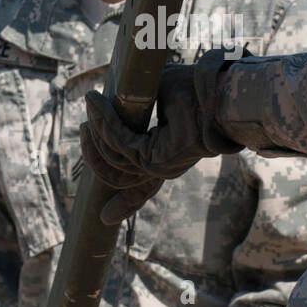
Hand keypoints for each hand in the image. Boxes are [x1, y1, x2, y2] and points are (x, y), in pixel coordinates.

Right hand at [80, 50, 242, 225]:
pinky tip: (95, 102)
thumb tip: (109, 97)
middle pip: (116, 176)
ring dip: (97, 129)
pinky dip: (104, 121)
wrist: (222, 90)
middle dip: (93, 154)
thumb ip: (133, 105)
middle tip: (84, 128)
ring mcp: (159, 166)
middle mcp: (163, 167)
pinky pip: (119, 142)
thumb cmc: (195, 89)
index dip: (123, 204)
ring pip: (113, 156)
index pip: (139, 189)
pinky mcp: (156, 158)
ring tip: (92, 103)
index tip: (106, 217)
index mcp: (167, 157)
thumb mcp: (157, 96)